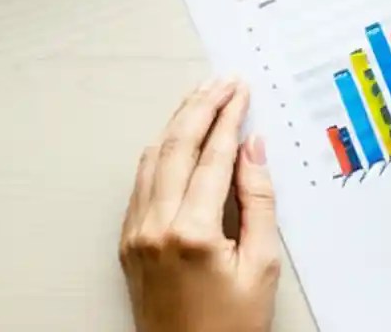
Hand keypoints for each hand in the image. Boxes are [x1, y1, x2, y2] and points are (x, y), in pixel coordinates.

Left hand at [119, 78, 280, 331]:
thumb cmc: (230, 327)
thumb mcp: (261, 265)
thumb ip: (258, 201)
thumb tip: (252, 150)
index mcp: (192, 233)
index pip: (213, 156)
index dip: (229, 117)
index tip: (241, 92)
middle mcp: (155, 228)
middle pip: (177, 147)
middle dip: (201, 107)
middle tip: (223, 82)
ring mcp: (136, 235)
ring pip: (153, 160)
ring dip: (178, 124)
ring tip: (201, 99)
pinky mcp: (128, 244)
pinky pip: (142, 184)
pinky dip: (162, 154)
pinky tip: (177, 141)